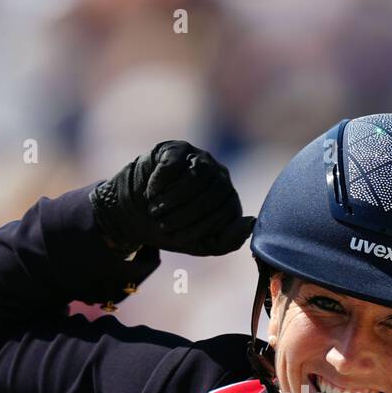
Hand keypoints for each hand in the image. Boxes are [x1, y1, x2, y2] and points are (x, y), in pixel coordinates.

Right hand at [90, 140, 254, 256]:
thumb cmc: (174, 229)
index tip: (177, 238)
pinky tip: (151, 192)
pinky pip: (175, 162)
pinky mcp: (176, 148)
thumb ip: (228, 241)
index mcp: (229, 199)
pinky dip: (162, 181)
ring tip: (155, 211)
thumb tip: (252, 222)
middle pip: (213, 193)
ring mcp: (199, 158)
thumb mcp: (201, 243)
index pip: (227, 211)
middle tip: (163, 225)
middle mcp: (219, 176)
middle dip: (186, 214)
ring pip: (197, 176)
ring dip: (174, 198)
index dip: (201, 227)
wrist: (139, 212)